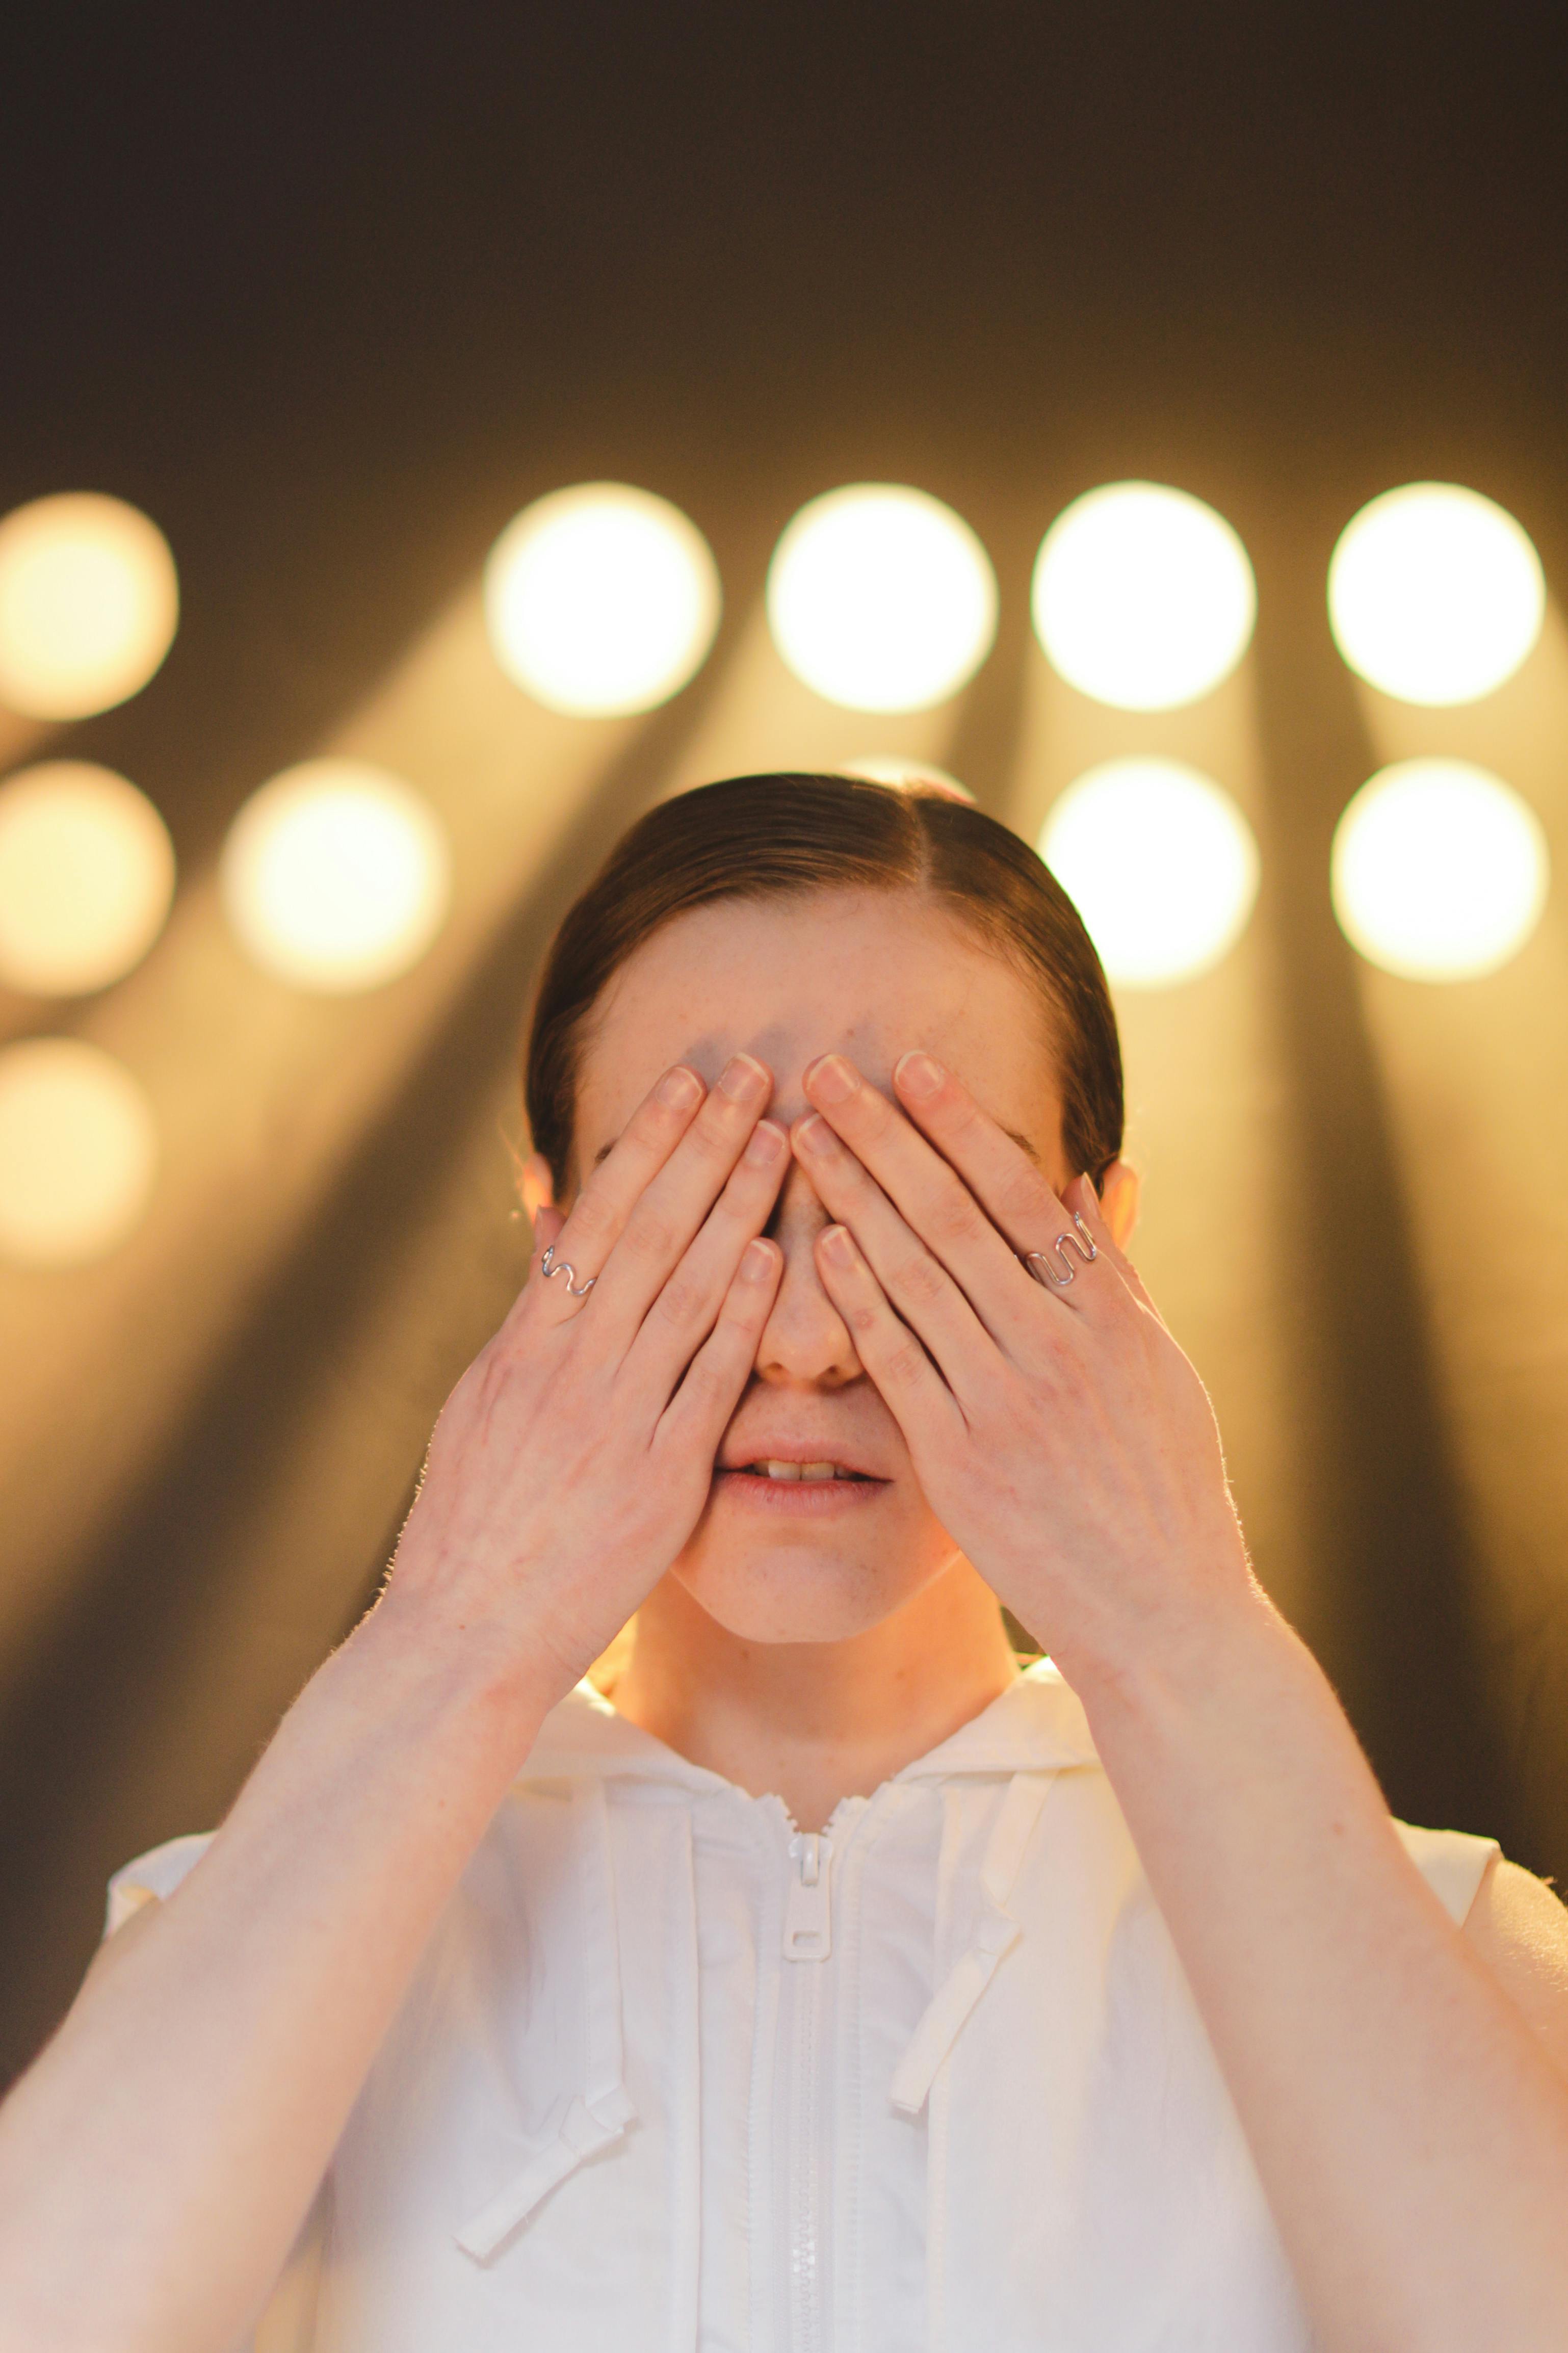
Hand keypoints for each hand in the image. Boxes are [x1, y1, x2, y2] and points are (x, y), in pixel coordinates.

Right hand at [385, 1054, 786, 1694]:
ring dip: (738, 1207)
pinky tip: (776, 1258)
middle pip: (649, 1232)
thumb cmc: (475, 1519)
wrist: (466, 1633)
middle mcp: (569, 1368)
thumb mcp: (483, 1399)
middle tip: (758, 1074)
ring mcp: (616, 1421)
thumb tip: (553, 1216)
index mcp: (526, 1345)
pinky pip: (707, 1382)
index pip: (597, 1218)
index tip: (691, 1081)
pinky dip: (740, 1317)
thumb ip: (530, 1309)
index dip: (648, 1143)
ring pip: (686, 1291)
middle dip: (707, 1147)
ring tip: (784, 1137)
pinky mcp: (660, 1480)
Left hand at [790, 1049, 1255, 1690]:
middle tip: (825, 1073)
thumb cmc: (1162, 1488)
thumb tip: (1089, 1178)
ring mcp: (1007, 1401)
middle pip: (953, 1216)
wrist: (1161, 1613)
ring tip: (803, 1137)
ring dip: (853, 1198)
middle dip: (884, 1137)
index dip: (958, 1125)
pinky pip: (900, 1363)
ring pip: (917, 1274)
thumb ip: (1114, 1271)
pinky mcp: (961, 1461)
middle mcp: (1057, 1344)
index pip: (1019, 1193)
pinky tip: (819, 1246)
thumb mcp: (1159, 1366)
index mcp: (1105, 1313)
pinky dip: (861, 1300)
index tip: (908, 1066)